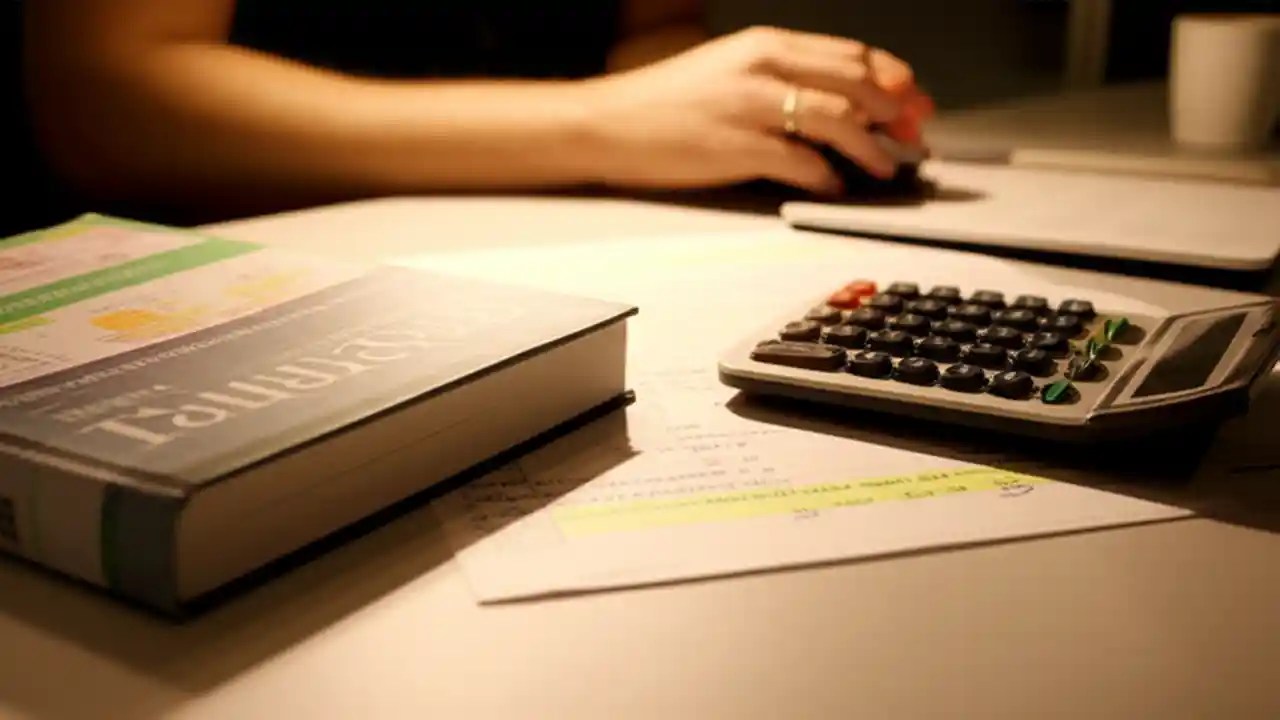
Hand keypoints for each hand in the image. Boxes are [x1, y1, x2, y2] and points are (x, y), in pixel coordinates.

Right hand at [579, 25, 934, 195]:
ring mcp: (751, 106)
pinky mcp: (737, 147)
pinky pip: (801, 162)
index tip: (914, 101)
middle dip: (894, 112)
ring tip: (884, 167)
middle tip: (913, 135)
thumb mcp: (730, 71)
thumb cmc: (666, 103)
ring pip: (837, 119)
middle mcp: (763, 67)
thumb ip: (782, 78)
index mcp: (765, 44)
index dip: (892, 78)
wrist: (607, 123)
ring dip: (871, 147)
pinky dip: (826, 177)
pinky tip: (832, 187)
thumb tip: (837, 104)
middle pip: (854, 82)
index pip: (850, 53)